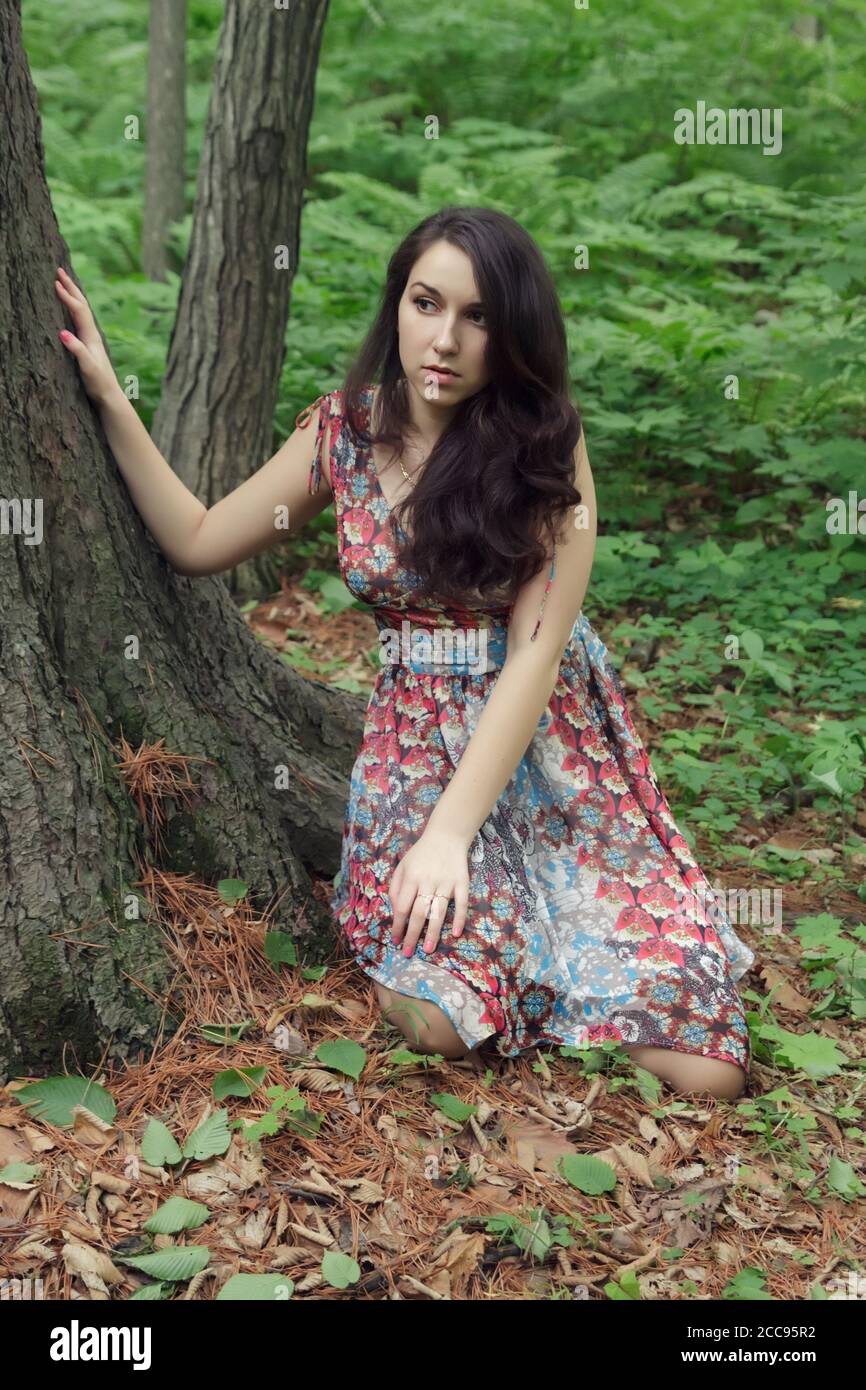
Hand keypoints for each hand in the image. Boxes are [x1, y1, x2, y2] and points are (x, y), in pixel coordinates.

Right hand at [54, 266, 118, 406]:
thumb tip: (62, 333)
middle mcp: (92, 334)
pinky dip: (72, 308)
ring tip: (64, 282)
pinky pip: (78, 320)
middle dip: (71, 287)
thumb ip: (77, 350)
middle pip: (82, 305)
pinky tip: (69, 308)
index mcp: (91, 337)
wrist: (110, 396)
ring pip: (81, 311)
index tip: (55, 282)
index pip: (79, 311)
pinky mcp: (87, 345)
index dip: (67, 296)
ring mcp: (90, 339)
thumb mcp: (87, 367)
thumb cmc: (99, 383)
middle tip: (59, 270)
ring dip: (72, 295)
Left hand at [389, 828, 469, 957]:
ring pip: (439, 912)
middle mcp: (428, 881)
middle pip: (418, 913)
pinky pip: (462, 903)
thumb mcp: (402, 866)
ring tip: (428, 949)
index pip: (402, 907)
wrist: (446, 836)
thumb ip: (395, 888)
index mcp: (411, 878)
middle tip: (408, 952)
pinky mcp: (462, 882)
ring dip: (433, 932)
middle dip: (412, 935)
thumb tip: (394, 912)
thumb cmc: (421, 854)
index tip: (396, 940)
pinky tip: (455, 933)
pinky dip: (459, 919)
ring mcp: (446, 882)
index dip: (398, 926)